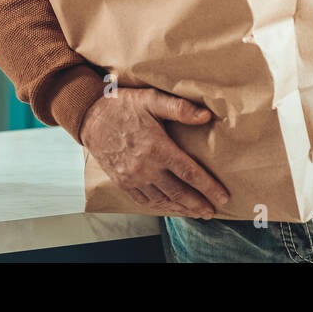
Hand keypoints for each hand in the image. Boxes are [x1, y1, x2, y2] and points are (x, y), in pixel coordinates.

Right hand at [78, 87, 229, 219]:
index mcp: (157, 147)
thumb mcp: (151, 99)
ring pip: (163, 200)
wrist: (89, 117)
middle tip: (212, 211)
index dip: (208, 187)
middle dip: (198, 204)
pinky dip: (161, 208)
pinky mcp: (122, 182)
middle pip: (179, 193)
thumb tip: (206, 115)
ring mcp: (132, 178)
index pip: (189, 173)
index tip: (223, 197)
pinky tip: (170, 208)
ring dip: (182, 209)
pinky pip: (145, 202)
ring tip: (196, 213)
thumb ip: (179, 108)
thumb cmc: (122, 105)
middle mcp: (145, 167)